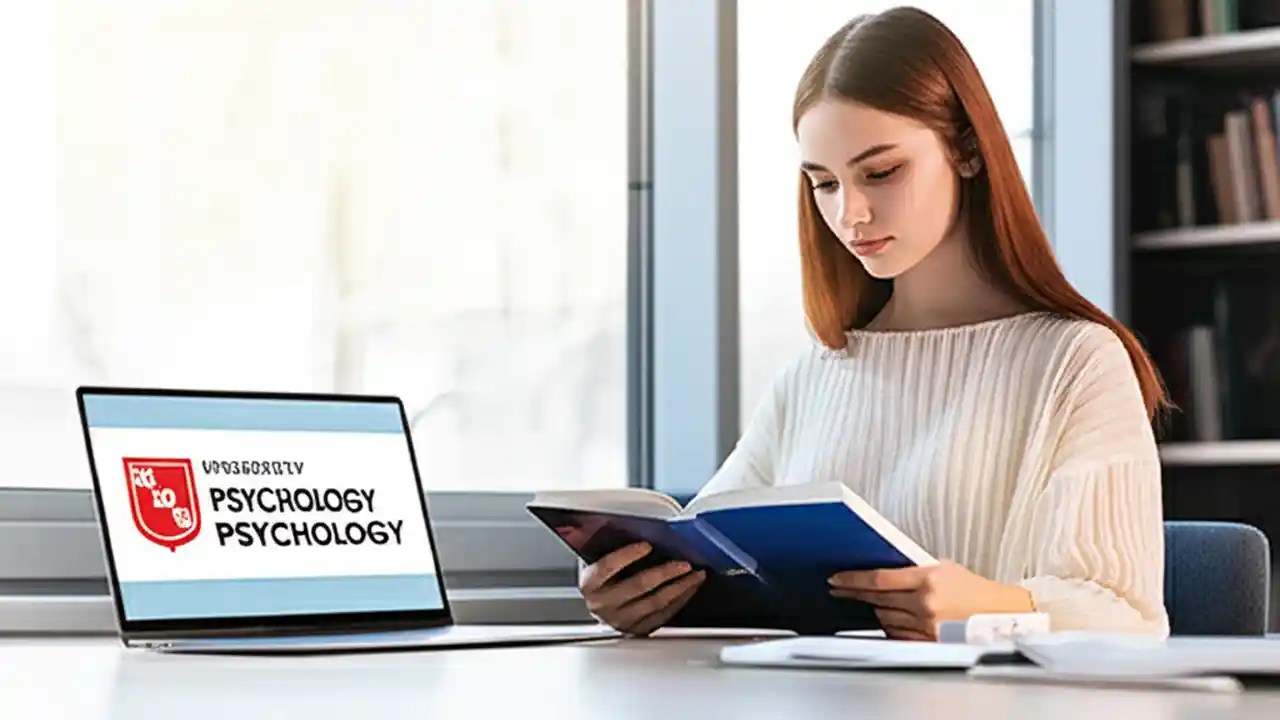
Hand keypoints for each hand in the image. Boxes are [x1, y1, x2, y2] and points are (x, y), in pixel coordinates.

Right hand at [579, 542, 706, 636]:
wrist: (602, 606)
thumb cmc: (605, 578)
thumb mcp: (601, 560)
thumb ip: (613, 546)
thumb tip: (640, 528)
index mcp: (591, 584)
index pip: (607, 567)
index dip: (627, 555)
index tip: (646, 545)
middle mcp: (604, 605)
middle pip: (637, 586)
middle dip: (664, 573)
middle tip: (684, 563)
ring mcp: (622, 621)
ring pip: (655, 603)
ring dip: (680, 587)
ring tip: (695, 574)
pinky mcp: (640, 630)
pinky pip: (665, 614)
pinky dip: (681, 599)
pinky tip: (690, 587)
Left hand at [828, 560, 1033, 640]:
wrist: (1002, 616)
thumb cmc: (977, 592)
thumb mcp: (945, 568)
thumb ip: (914, 570)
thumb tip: (885, 572)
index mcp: (928, 579)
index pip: (878, 579)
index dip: (853, 579)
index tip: (837, 578)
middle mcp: (924, 603)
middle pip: (876, 598)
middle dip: (855, 593)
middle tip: (838, 588)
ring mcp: (925, 625)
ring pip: (885, 617)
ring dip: (877, 609)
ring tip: (874, 602)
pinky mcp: (928, 642)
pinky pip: (897, 634)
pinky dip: (891, 625)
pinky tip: (892, 618)